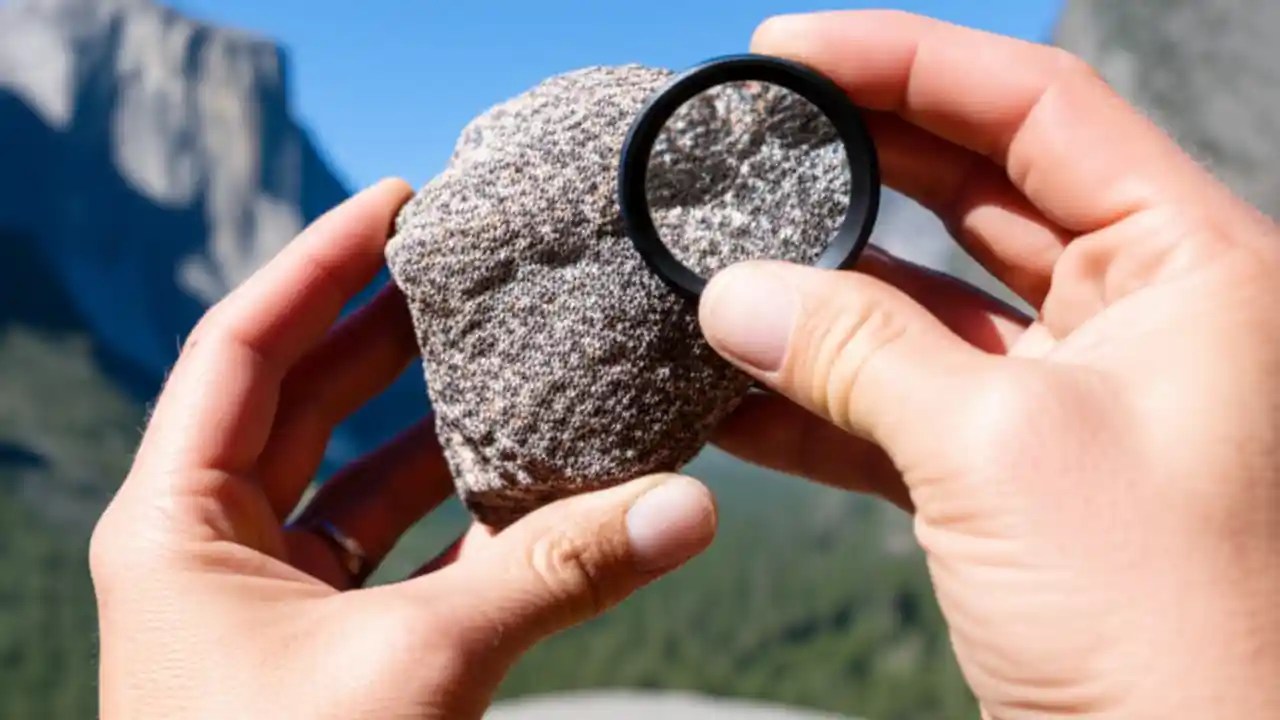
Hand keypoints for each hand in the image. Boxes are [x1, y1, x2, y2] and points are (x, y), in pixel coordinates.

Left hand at [90, 180, 715, 718]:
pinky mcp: (323, 653)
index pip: (241, 346)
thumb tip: (690, 504)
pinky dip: (451, 516)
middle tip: (465, 264)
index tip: (399, 202)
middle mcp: (207, 550)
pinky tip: (519, 477)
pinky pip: (389, 552)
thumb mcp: (417, 667)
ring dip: (427, 422)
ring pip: (350, 478)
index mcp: (175, 523)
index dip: (319, 263)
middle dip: (382, 329)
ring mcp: (265, 603)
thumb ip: (553, 576)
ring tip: (506, 354)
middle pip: (299, 398)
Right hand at [703, 12, 1279, 718]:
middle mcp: (1143, 314)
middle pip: (978, 189)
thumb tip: (731, 294)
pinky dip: (823, 394)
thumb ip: (857, 350)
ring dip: (822, 290)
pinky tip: (732, 385)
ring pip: (930, 303)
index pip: (1038, 107)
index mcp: (1191, 265)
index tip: (786, 51)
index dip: (905, 62)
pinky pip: (907, 402)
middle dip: (853, 164)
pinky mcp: (1019, 472)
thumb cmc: (1163, 624)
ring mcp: (1077, 394)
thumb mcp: (996, 453)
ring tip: (718, 261)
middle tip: (741, 138)